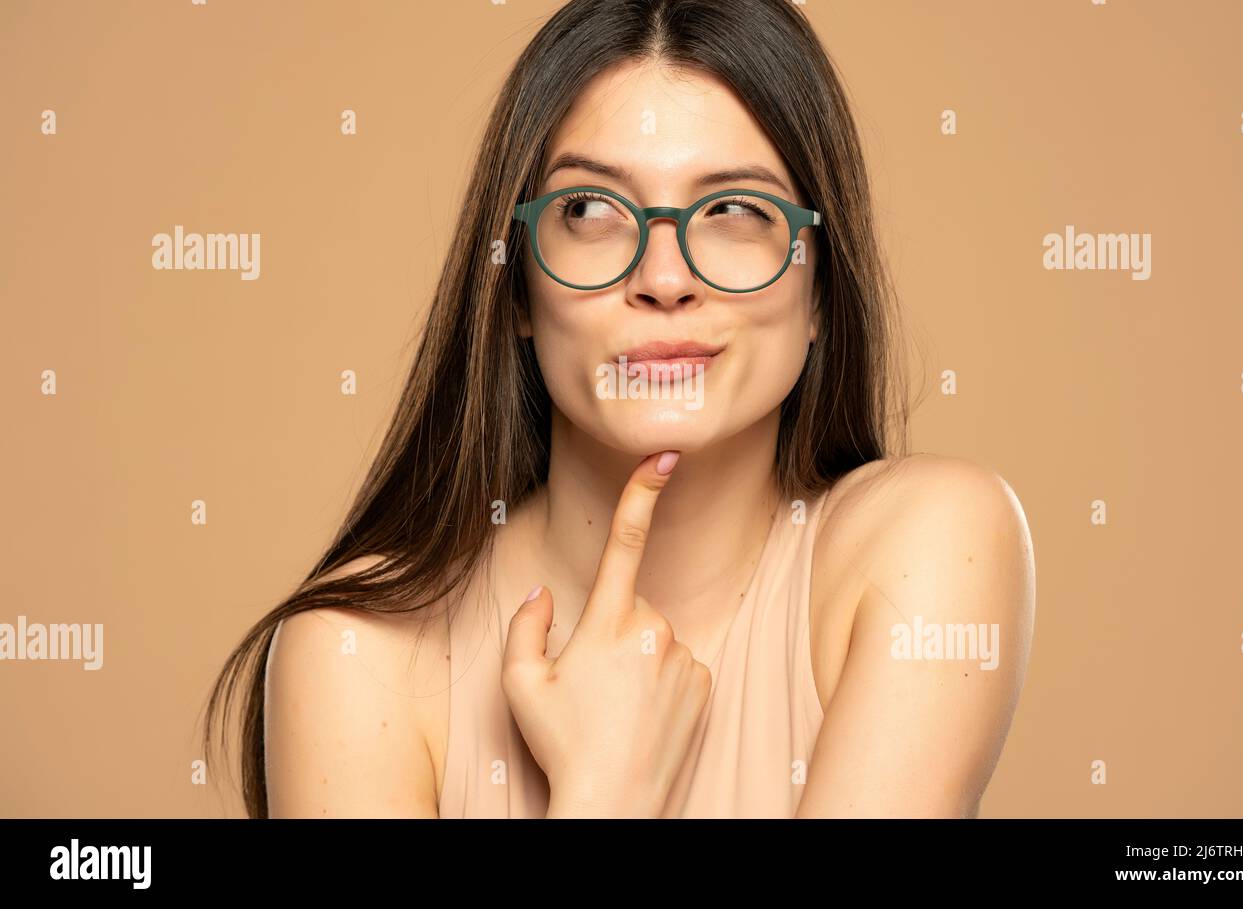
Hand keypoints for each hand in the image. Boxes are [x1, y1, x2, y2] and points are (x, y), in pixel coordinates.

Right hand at [501, 450, 712, 817]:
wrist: (614, 804)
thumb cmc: (562, 745)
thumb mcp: (520, 685)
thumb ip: (527, 626)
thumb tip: (545, 593)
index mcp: (607, 623)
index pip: (625, 544)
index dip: (642, 493)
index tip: (664, 454)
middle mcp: (653, 631)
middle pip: (632, 607)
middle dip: (613, 631)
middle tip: (593, 686)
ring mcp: (683, 657)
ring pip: (657, 636)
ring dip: (639, 659)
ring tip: (619, 709)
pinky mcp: (705, 683)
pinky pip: (680, 663)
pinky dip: (664, 680)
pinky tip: (645, 715)